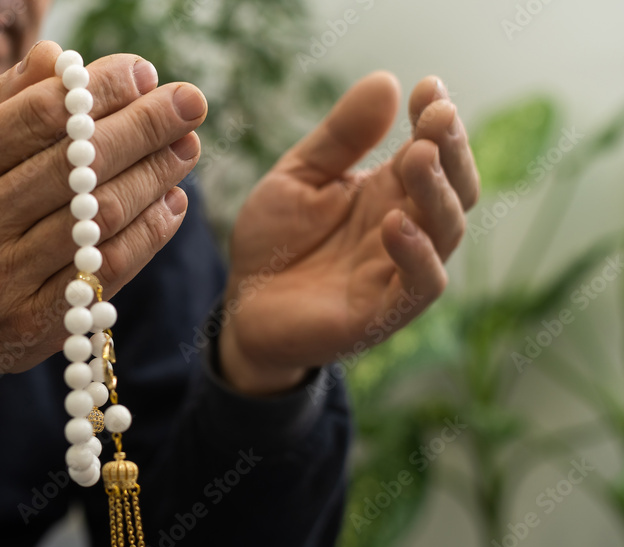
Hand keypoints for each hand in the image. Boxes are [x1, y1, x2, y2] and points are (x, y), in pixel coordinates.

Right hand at [0, 42, 207, 426]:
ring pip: (101, 214)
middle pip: (79, 163)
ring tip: (187, 147)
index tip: (144, 72)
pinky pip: (110, 268)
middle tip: (189, 102)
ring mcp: (5, 276)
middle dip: (145, 125)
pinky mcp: (37, 320)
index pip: (39, 115)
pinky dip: (151, 232)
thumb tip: (59, 58)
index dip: (101, 89)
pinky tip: (172, 203)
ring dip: (156, 175)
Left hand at [218, 72, 478, 394]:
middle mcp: (406, 229)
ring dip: (436, 192)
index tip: (427, 86)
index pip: (432, 152)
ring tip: (417, 155)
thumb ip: (339, 138)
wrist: (244, 306)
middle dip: (451, 149)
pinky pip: (420, 286)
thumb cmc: (275, 242)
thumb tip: (387, 81)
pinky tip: (395, 223)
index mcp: (390, 193)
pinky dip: (417, 255)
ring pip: (445, 232)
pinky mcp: (382, 314)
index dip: (435, 120)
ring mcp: (398, 272)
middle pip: (454, 188)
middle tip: (436, 114)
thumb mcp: (299, 177)